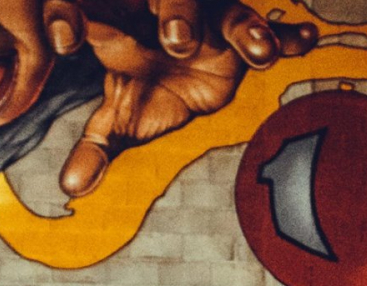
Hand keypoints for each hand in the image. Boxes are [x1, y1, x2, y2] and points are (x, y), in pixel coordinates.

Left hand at [45, 0, 317, 196]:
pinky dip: (286, 35)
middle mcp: (165, 13)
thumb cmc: (147, 88)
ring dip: (244, 27)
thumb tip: (70, 186)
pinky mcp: (242, 34)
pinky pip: (269, 28)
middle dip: (177, 13)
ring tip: (259, 54)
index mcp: (120, 25)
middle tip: (179, 44)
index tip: (63, 40)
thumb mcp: (119, 119)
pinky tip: (303, 45)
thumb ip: (95, 148)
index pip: (88, 8)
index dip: (69, 15)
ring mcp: (210, 19)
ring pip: (227, 10)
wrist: (188, 73)